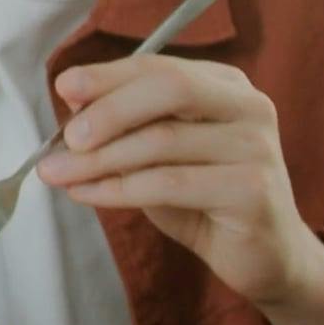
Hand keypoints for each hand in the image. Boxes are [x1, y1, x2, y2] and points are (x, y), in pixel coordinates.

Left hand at [38, 54, 323, 324]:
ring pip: (163, 141)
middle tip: (66, 137)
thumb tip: (71, 110)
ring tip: (58, 173)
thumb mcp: (159, 157)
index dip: (109, 75)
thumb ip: (126, 129)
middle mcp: (249, 107)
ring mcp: (257, 147)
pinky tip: (87, 194)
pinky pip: (170, 184)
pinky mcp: (253, 191)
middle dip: (109, 109)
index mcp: (226, 86)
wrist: (265, 257)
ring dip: (100, 159)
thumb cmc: (205, 200)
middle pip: (170, 89)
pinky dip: (118, 189)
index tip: (64, 87)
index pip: (160, 67)